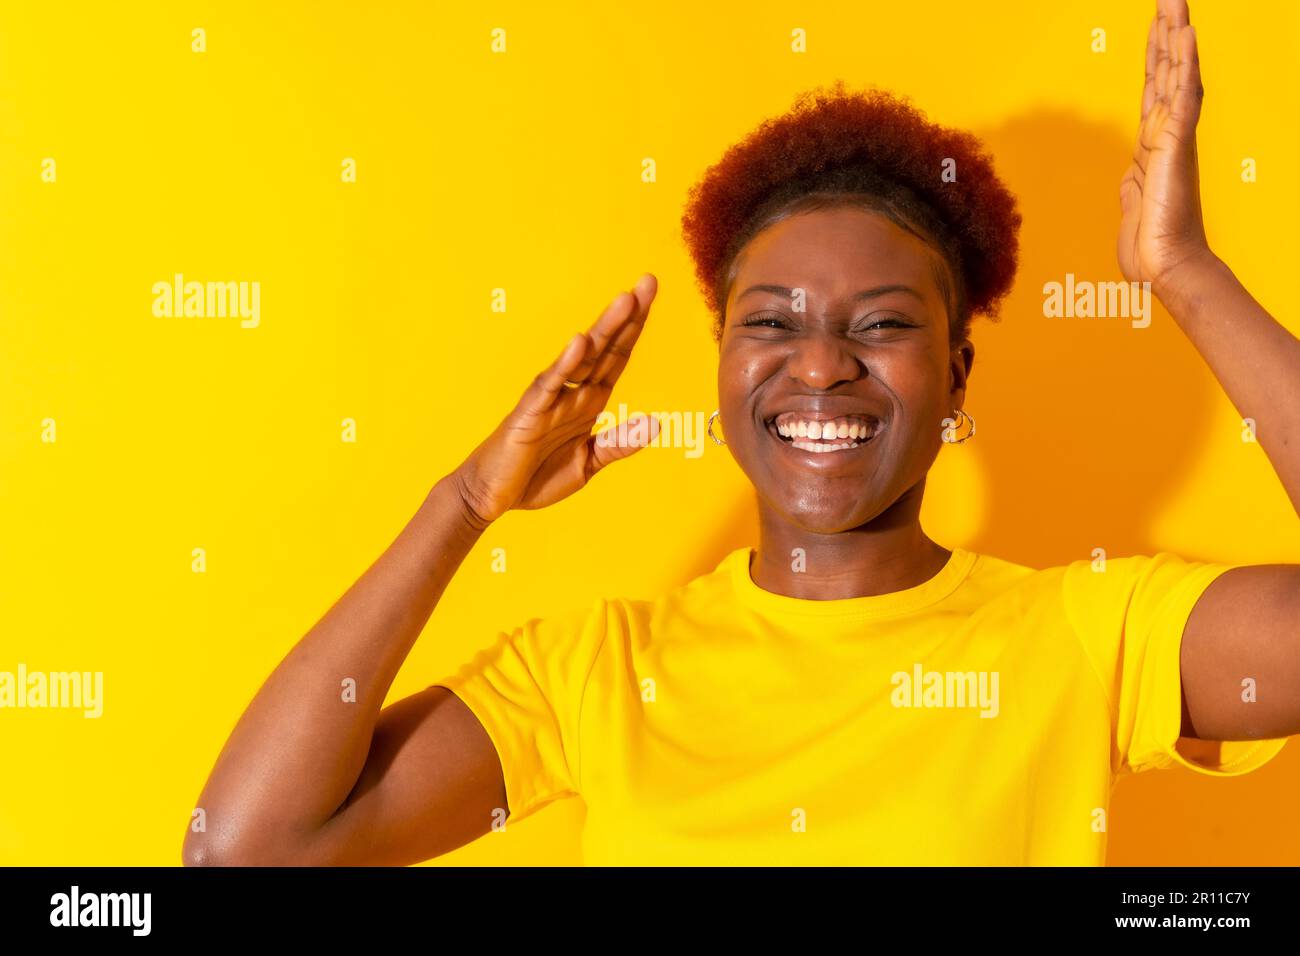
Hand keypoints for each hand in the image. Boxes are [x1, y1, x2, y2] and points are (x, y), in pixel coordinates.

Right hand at [452, 274, 660, 528]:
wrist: (492, 496)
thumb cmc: (536, 477)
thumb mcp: (589, 463)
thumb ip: (620, 444)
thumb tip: (656, 423)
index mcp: (590, 401)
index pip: (617, 357)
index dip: (636, 328)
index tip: (651, 296)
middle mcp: (573, 392)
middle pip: (606, 347)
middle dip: (628, 315)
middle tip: (648, 281)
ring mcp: (552, 399)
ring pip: (583, 357)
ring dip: (604, 329)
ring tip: (625, 300)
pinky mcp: (531, 413)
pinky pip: (551, 385)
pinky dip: (566, 363)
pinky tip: (580, 342)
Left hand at [1117, 0, 1213, 296]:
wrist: (1163, 268)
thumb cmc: (1151, 246)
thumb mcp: (1132, 207)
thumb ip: (1132, 187)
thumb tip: (1130, 177)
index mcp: (1152, 146)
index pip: (1154, 90)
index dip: (1155, 57)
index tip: (1157, 25)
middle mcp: (1166, 134)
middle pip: (1167, 72)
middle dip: (1166, 32)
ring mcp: (1174, 137)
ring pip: (1177, 75)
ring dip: (1176, 36)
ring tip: (1175, 1)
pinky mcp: (1177, 146)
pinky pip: (1184, 97)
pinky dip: (1185, 65)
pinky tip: (1186, 35)